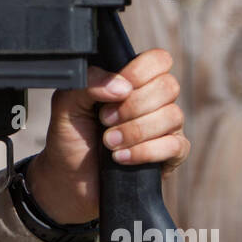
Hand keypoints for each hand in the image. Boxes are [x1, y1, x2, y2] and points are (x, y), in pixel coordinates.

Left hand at [26, 48, 189, 224]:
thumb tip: (122, 86)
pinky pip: (175, 146)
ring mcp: (165, 128)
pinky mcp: (171, 155)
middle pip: (169, 86)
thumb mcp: (66, 105)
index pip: (159, 60)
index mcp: (133, 81)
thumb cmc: (71, 138)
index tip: (116, 91)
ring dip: (135, 131)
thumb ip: (87, 83)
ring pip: (173, 116)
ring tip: (108, 142)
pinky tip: (121, 158)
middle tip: (104, 120)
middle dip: (133, 106)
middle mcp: (154, 100)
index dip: (140, 72)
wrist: (69, 181)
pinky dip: (145, 152)